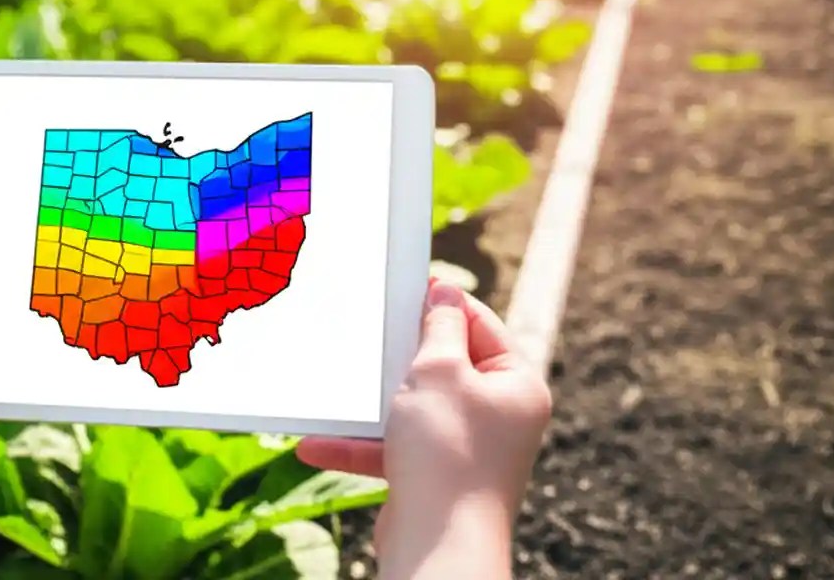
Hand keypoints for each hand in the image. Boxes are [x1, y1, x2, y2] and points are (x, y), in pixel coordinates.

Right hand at [296, 279, 551, 576]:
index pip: (481, 325)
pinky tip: (316, 444)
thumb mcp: (439, 371)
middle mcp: (498, 416)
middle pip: (444, 366)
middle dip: (400, 356)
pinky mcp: (434, 476)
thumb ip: (440, 326)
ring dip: (372, 404)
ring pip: (413, 409)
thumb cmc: (447, 454)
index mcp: (517, 384)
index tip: (408, 288)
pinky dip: (359, 445)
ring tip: (337, 388)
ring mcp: (466, 448)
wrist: (438, 545)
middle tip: (370, 331)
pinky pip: (394, 448)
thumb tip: (446, 293)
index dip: (444, 303)